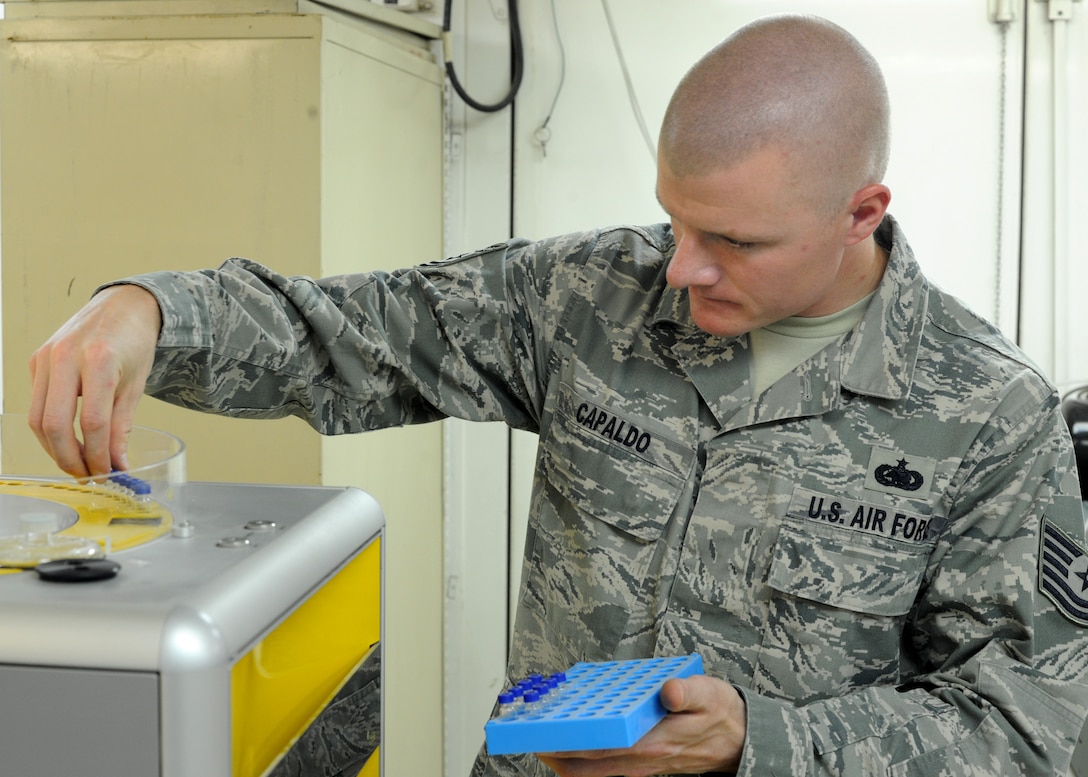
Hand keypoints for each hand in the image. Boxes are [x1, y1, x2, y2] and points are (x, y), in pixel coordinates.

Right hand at [28, 284, 161, 477]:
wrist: (123, 306)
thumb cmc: (134, 343)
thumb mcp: (136, 385)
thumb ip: (122, 427)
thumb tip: (117, 464)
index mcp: (99, 361)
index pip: (92, 423)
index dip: (97, 455)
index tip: (107, 473)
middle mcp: (66, 357)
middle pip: (55, 424)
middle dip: (69, 458)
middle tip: (86, 475)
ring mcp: (46, 357)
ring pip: (38, 418)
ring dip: (55, 448)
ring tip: (77, 463)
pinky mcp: (36, 360)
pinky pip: (37, 403)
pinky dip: (50, 427)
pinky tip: (68, 439)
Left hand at [536, 674, 745, 776]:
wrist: (739, 738)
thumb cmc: (720, 713)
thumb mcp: (709, 694)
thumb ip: (688, 692)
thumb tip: (670, 690)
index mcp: (655, 743)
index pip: (604, 749)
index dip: (572, 747)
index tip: (546, 740)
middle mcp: (645, 758)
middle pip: (592, 766)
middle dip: (560, 758)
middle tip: (533, 743)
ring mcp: (644, 763)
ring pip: (599, 770)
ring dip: (572, 760)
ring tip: (547, 745)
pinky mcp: (645, 761)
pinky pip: (609, 765)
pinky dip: (589, 759)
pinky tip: (579, 744)